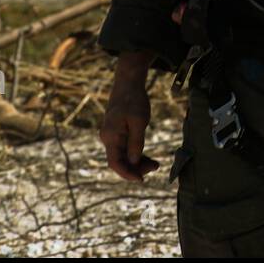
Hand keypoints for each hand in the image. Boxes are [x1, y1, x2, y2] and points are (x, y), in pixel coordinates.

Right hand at [100, 51, 159, 181]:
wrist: (128, 83)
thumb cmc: (134, 100)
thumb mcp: (139, 121)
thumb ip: (136, 142)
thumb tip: (135, 162)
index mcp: (110, 136)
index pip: (115, 163)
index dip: (127, 173)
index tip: (141, 179)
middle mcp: (108, 138)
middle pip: (119, 161)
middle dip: (136, 168)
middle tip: (155, 167)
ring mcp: (111, 135)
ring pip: (122, 156)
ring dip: (137, 162)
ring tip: (155, 164)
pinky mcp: (117, 133)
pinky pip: (124, 149)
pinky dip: (135, 154)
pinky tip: (148, 158)